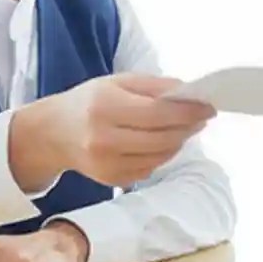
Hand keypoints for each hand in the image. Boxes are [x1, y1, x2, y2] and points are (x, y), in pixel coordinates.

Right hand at [13, 74, 214, 188]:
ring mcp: (107, 164)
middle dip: (188, 126)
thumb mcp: (117, 82)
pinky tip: (164, 141)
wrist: (54, 134)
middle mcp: (104, 138)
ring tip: (186, 126)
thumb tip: (187, 92)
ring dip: (180, 141)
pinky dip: (163, 154)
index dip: (187, 111)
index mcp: (105, 107)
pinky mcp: (112, 180)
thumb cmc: (89, 101)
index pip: (157, 113)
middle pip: (162, 137)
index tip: (208, 106)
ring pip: (160, 155)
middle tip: (203, 116)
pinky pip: (150, 168)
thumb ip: (153, 86)